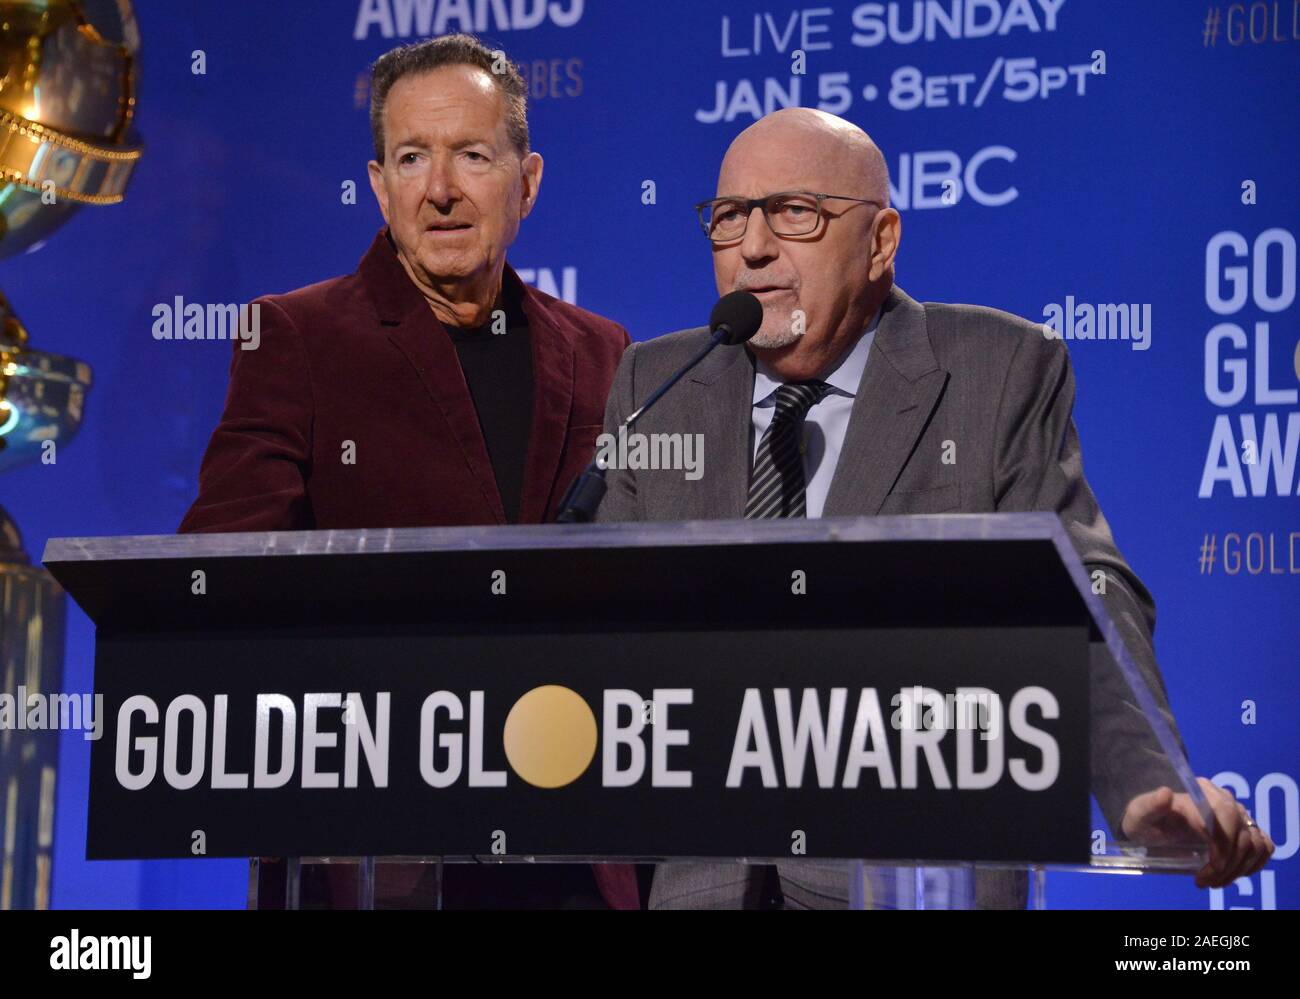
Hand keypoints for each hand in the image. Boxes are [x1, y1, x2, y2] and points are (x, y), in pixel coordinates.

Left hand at [1121, 777, 1274, 887]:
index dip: (1223, 845)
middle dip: (1228, 864)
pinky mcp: (1245, 828)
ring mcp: (1238, 814)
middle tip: (1205, 881)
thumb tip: (1165, 793)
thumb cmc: (1146, 818)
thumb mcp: (1139, 813)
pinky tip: (1234, 874)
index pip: (1225, 815)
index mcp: (1200, 792)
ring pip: (1255, 843)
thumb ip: (1150, 805)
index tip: (1211, 868)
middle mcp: (1223, 799)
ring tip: (1214, 881)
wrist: (1152, 822)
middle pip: (1242, 834)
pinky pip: (1264, 845)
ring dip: (1239, 869)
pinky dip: (1254, 864)